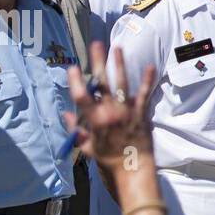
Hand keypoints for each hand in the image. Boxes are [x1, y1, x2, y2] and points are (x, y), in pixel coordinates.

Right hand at [64, 42, 155, 170]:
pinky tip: (150, 66)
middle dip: (98, 62)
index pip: (82, 97)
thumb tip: (65, 114)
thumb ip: (76, 130)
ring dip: (120, 64)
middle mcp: (111, 112)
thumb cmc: (109, 161)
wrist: (133, 170)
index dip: (76, 82)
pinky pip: (144, 94)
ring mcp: (127, 112)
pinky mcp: (141, 114)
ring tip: (118, 47)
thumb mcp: (88, 147)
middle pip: (102, 83)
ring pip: (122, 83)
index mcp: (95, 120)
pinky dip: (147, 80)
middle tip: (96, 45)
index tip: (73, 68)